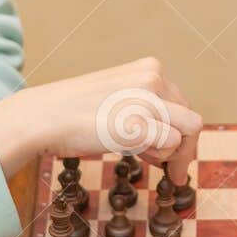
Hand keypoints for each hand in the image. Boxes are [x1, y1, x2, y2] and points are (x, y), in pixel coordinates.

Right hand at [0, 56, 202, 182]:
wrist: (44, 117)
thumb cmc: (75, 113)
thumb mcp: (119, 96)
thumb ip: (145, 106)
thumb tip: (172, 135)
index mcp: (150, 69)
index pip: (183, 104)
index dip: (177, 131)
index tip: (164, 149)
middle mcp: (154, 79)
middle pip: (191, 120)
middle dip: (182, 147)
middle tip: (162, 167)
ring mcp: (147, 101)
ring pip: (190, 132)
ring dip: (173, 154)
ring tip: (147, 161)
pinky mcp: (139, 124)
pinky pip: (172, 144)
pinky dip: (161, 157)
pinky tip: (140, 159)